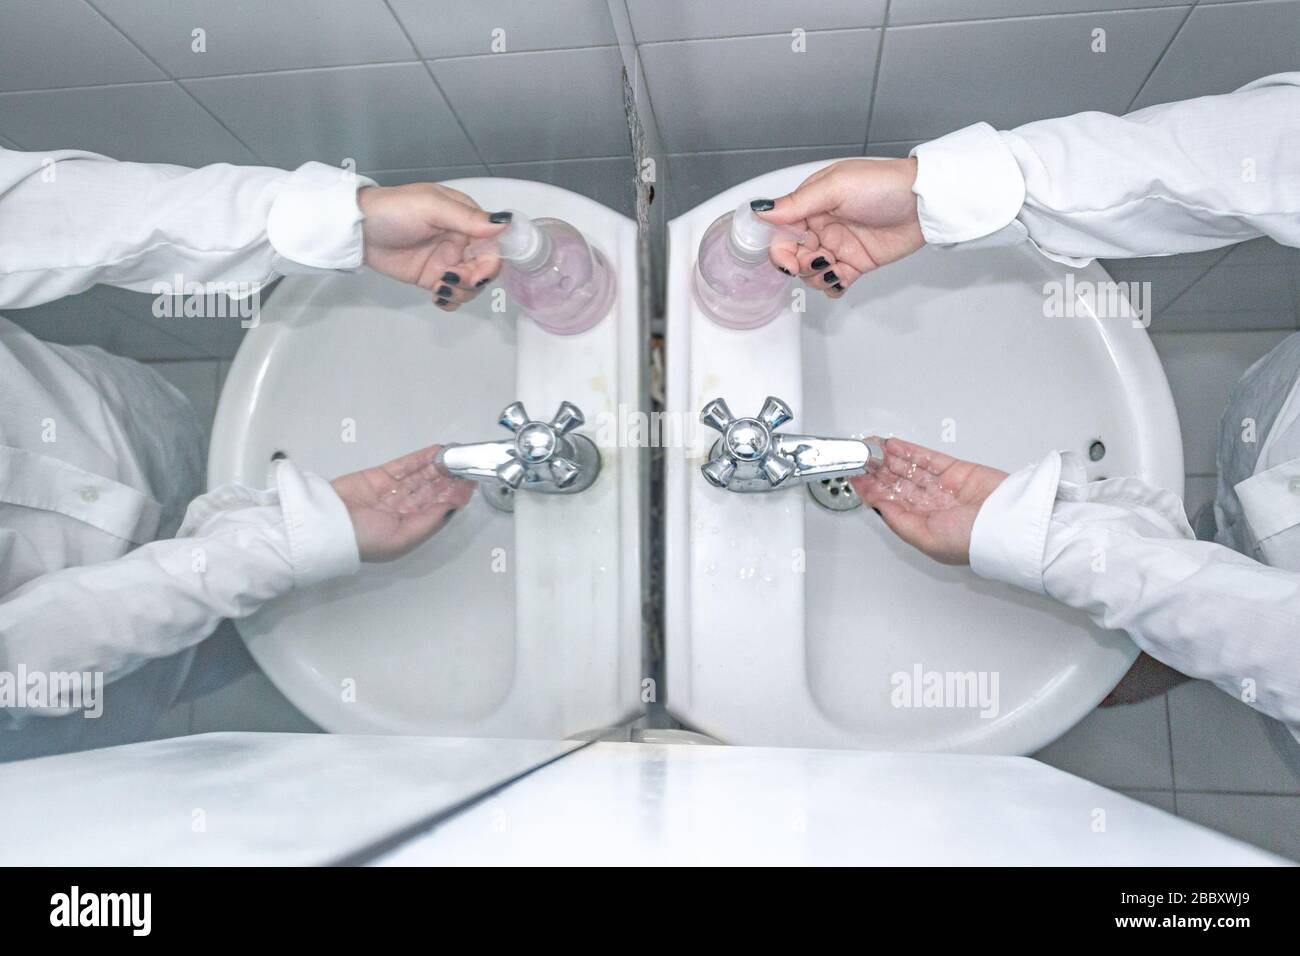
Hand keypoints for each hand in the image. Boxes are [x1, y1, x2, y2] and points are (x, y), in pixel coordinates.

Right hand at [331, 444, 474, 561]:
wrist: (328, 524)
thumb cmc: (362, 540)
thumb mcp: (402, 538)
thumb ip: (429, 522)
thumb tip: (452, 507)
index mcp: (408, 529)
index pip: (437, 509)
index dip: (454, 497)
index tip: (469, 485)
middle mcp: (402, 510)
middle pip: (432, 491)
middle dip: (450, 480)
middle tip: (467, 467)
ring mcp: (391, 491)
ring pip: (421, 476)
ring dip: (439, 467)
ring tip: (456, 457)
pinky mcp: (380, 475)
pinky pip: (406, 465)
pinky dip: (422, 458)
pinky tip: (437, 452)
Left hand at [358, 183, 509, 311]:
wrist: (358, 229)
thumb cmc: (394, 210)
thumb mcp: (432, 207)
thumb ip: (468, 218)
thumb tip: (505, 223)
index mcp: (466, 219)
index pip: (494, 244)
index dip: (492, 262)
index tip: (478, 273)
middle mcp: (462, 241)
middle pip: (486, 269)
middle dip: (475, 280)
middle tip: (451, 279)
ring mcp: (448, 261)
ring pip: (472, 285)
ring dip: (462, 292)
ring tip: (439, 286)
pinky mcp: (433, 277)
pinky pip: (453, 294)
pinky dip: (451, 300)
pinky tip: (437, 296)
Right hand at [754, 157, 923, 298]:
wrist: (924, 203)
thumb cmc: (884, 185)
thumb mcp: (835, 188)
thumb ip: (797, 203)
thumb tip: (762, 209)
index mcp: (812, 204)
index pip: (781, 231)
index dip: (780, 249)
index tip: (790, 259)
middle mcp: (821, 226)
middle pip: (793, 256)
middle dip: (800, 265)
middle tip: (817, 261)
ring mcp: (838, 245)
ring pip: (811, 273)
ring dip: (817, 277)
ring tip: (835, 268)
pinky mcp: (855, 263)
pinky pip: (834, 283)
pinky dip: (833, 287)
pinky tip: (841, 279)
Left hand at [852, 437, 1006, 564]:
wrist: (1007, 523)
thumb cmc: (973, 541)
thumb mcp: (925, 538)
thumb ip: (899, 520)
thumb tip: (878, 505)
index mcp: (924, 526)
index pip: (891, 504)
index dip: (872, 490)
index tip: (856, 477)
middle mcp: (933, 507)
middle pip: (898, 484)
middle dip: (878, 471)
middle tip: (861, 457)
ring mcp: (944, 487)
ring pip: (910, 469)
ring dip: (890, 458)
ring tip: (872, 447)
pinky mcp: (956, 471)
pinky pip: (928, 458)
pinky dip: (909, 451)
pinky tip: (893, 445)